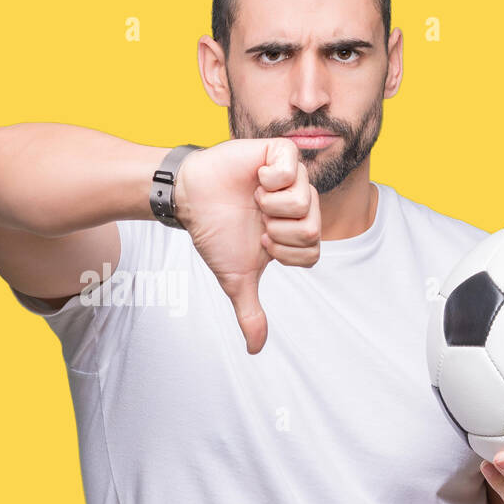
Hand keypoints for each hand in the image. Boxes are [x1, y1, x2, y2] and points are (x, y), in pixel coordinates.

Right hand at [176, 137, 319, 353]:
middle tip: (258, 220)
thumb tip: (255, 351)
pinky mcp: (278, 153)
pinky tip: (256, 178)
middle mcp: (299, 204)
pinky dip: (271, 176)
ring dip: (271, 205)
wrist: (190, 200)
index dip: (283, 253)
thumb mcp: (235, 278)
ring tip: (255, 198)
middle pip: (312, 229)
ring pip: (304, 200)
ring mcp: (291, 177)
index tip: (261, 242)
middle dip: (277, 231)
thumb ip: (250, 312)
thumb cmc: (215, 233)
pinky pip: (292, 165)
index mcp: (296, 231)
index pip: (313, 252)